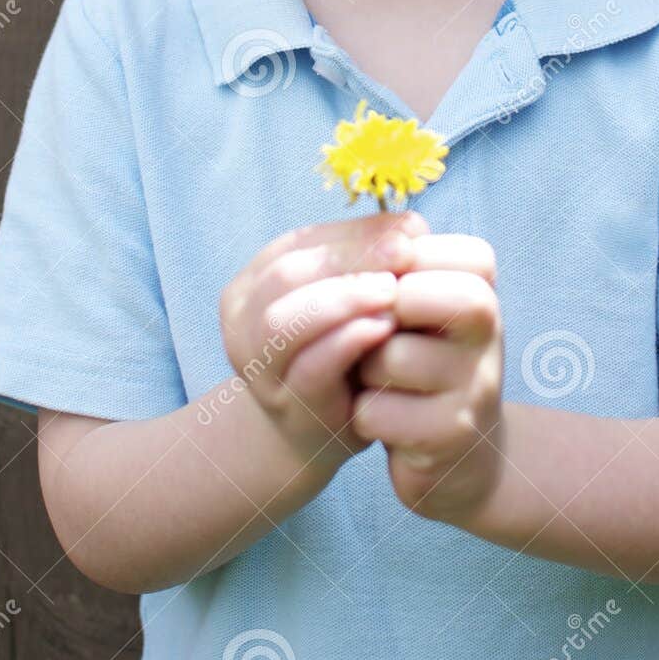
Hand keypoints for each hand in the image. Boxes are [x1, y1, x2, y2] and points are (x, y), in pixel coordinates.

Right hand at [218, 209, 429, 477]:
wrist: (313, 434)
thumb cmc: (340, 354)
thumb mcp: (347, 300)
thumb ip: (367, 262)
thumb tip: (414, 225)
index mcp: (254, 284)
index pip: (300, 242)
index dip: (356, 231)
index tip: (412, 227)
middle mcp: (243, 323)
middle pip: (289, 274)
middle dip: (352, 257)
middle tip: (406, 251)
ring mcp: (260, 368)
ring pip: (285, 320)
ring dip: (344, 298)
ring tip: (394, 290)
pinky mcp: (288, 404)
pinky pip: (310, 367)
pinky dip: (347, 341)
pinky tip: (384, 327)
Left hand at [351, 235, 504, 521]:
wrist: (456, 454)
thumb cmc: (418, 362)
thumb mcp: (411, 308)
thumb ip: (389, 268)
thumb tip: (369, 243)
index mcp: (478, 282)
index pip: (411, 248)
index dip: (377, 277)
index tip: (382, 300)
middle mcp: (490, 326)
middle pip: (403, 296)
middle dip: (373, 320)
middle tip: (380, 342)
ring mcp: (478, 381)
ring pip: (387, 357)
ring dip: (366, 373)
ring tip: (382, 383)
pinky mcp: (454, 433)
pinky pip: (376, 411)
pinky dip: (365, 415)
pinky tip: (387, 420)